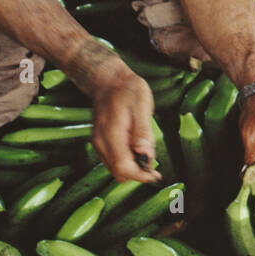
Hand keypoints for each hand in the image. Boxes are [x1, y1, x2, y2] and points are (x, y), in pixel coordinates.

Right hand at [90, 68, 160, 183]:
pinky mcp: (100, 141)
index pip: (123, 167)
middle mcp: (101, 142)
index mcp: (111, 134)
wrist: (109, 80)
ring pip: (114, 168)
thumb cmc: (128, 90)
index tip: (156, 175)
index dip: (140, 175)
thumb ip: (142, 131)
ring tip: (146, 154)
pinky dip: (125, 161)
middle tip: (154, 166)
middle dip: (137, 173)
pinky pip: (112, 160)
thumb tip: (145, 155)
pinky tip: (136, 149)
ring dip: (132, 168)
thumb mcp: (141, 106)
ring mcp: (98, 142)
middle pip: (118, 172)